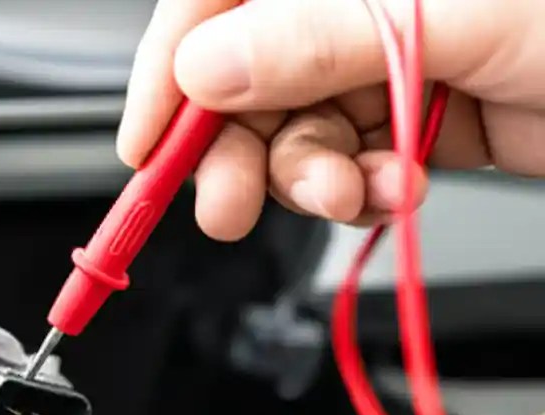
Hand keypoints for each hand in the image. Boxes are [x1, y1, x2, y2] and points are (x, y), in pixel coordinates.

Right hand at [117, 0, 544, 240]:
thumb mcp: (456, 14)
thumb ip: (318, 39)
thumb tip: (204, 67)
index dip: (167, 69)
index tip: (146, 144)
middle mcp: (361, 1)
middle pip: (243, 73)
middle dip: (235, 146)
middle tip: (228, 206)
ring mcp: (391, 55)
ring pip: (293, 127)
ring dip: (308, 178)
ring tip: (352, 195)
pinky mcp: (422, 113)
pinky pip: (350, 158)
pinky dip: (358, 189)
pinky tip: (391, 191)